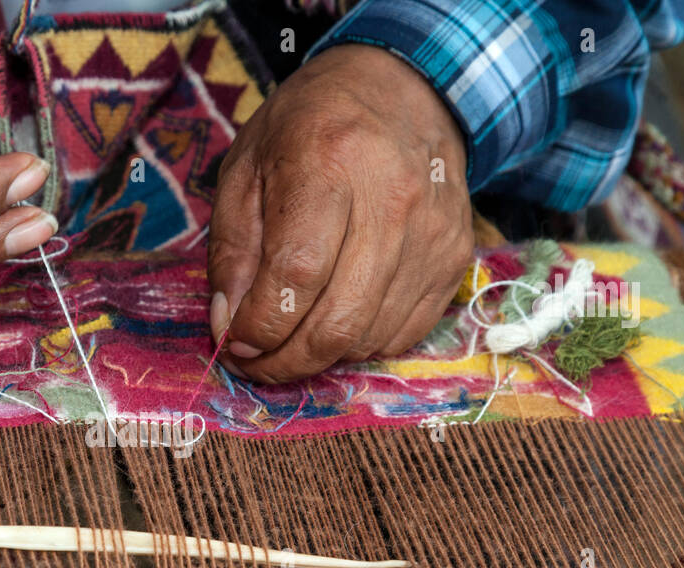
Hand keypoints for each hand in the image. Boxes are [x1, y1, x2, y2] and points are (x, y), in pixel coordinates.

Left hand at [207, 45, 473, 382]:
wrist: (406, 87)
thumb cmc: (312, 125)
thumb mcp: (248, 167)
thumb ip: (232, 250)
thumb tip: (229, 326)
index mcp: (329, 164)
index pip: (295, 276)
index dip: (260, 327)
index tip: (234, 343)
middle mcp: (391, 202)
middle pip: (338, 321)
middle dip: (286, 361)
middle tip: (255, 364)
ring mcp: (431, 234)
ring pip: (370, 336)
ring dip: (321, 360)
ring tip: (288, 347)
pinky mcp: (453, 259)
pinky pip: (405, 333)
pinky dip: (361, 346)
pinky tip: (334, 328)